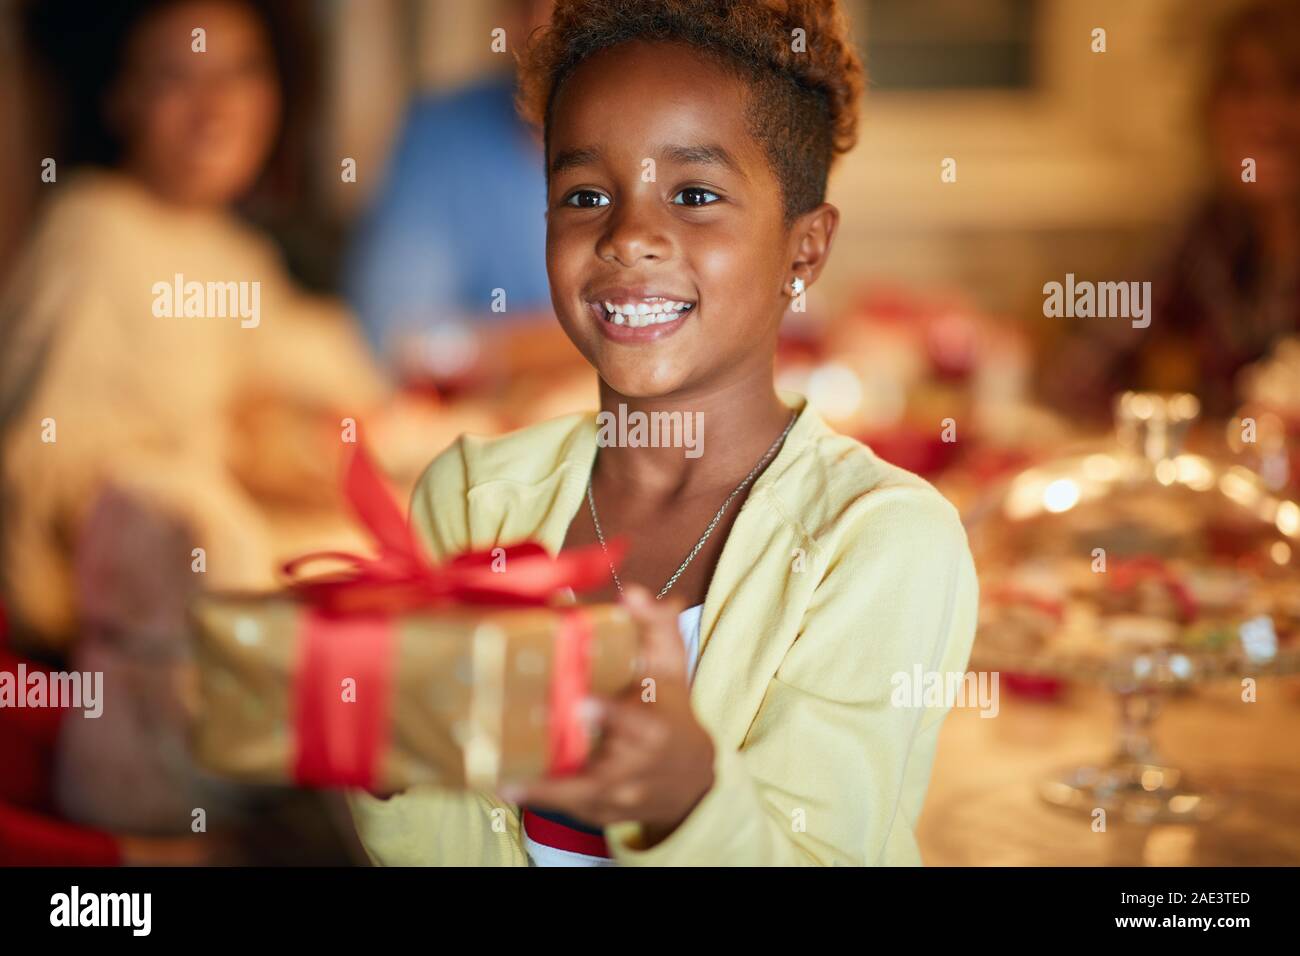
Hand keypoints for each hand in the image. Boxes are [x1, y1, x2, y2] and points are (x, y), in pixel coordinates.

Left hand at [504, 586, 715, 844]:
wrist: (693, 779)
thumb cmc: (673, 713)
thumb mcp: (671, 670)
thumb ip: (654, 628)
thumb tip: (632, 591)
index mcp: (654, 731)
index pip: (634, 725)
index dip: (609, 714)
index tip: (582, 702)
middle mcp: (635, 770)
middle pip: (597, 773)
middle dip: (560, 770)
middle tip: (514, 753)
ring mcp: (617, 798)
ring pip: (576, 798)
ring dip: (539, 791)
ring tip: (498, 778)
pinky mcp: (600, 814)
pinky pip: (567, 809)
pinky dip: (538, 799)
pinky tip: (504, 784)